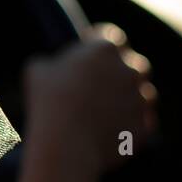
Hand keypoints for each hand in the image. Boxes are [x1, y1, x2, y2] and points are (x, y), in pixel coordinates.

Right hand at [22, 24, 156, 179]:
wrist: (67, 147)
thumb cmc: (48, 104)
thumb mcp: (36, 72)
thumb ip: (50, 62)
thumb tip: (51, 66)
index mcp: (104, 49)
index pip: (111, 35)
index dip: (100, 42)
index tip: (91, 53)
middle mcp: (130, 69)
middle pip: (136, 62)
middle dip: (124, 70)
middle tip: (104, 84)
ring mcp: (141, 98)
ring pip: (146, 93)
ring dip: (131, 98)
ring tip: (109, 112)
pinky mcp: (145, 126)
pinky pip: (142, 122)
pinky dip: (131, 125)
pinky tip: (111, 132)